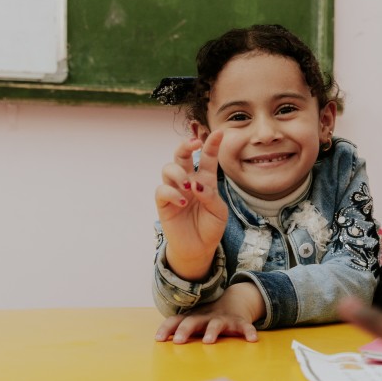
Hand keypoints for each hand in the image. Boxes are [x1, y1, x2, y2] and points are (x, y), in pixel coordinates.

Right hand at [155, 130, 228, 280]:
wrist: (199, 248)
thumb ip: (211, 197)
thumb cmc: (211, 227)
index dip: (211, 144)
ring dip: (178, 172)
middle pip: (182, 155)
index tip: (219, 133)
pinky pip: (162, 190)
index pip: (208, 158)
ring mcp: (175, 190)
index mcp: (205, 180)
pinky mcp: (164, 203)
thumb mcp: (219, 212)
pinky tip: (183, 202)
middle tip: (194, 144)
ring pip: (168, 168)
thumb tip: (195, 186)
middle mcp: (188, 181)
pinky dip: (172, 193)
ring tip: (188, 186)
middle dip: (186, 145)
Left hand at [155, 282, 265, 343]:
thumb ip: (178, 329)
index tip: (159, 339)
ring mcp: (223, 319)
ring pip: (216, 325)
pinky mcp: (239, 323)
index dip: (167, 329)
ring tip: (208, 341)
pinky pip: (245, 327)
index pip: (176, 321)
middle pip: (193, 322)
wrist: (234, 302)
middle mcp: (205, 317)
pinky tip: (252, 339)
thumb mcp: (193, 321)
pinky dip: (249, 332)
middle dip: (185, 330)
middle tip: (179, 341)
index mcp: (192, 318)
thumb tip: (157, 341)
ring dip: (212, 332)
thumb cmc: (207, 318)